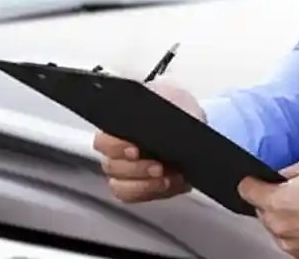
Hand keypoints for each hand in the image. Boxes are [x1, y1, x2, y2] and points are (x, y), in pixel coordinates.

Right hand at [92, 80, 203, 203]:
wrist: (196, 122)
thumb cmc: (178, 107)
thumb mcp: (172, 100)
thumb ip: (159, 111)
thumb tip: (156, 126)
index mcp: (119, 127)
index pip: (103, 142)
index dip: (115, 148)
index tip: (135, 150)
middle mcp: (117, 151)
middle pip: (111, 167)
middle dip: (136, 170)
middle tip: (158, 166)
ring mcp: (128, 171)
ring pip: (120, 187)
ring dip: (144, 185)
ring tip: (167, 178)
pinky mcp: (143, 187)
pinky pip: (137, 197)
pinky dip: (155, 192)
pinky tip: (172, 183)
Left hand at [238, 157, 298, 258]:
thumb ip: (288, 172)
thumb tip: (278, 177)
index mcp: (276, 202)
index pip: (246, 190)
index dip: (252, 183)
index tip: (256, 181)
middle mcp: (279, 228)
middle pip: (263, 211)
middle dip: (275, 201)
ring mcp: (292, 246)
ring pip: (279, 228)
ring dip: (289, 218)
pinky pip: (294, 241)